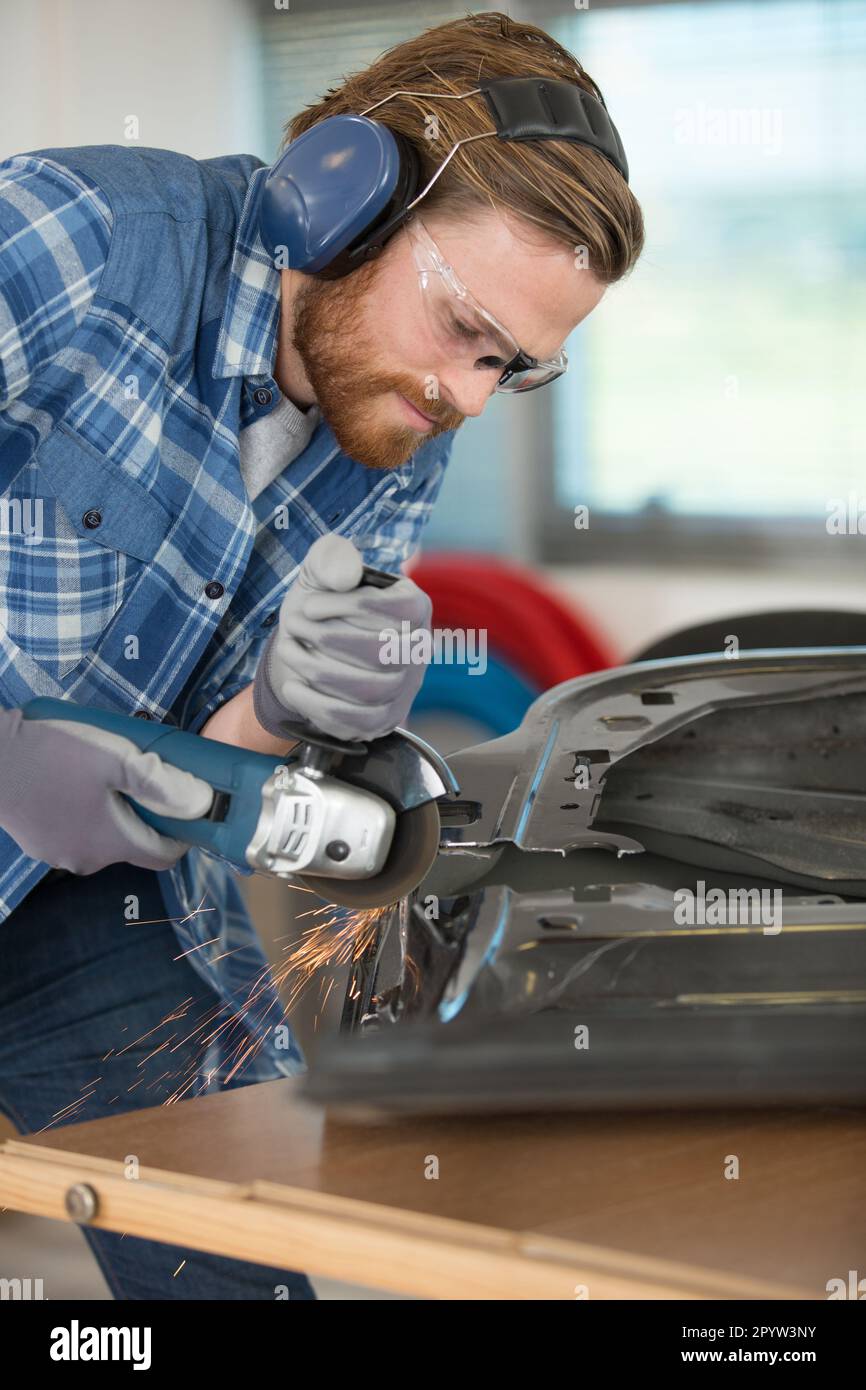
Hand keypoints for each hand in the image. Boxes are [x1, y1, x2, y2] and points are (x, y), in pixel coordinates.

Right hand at [0, 710, 213, 873]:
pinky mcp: (35, 840)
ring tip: (109, 772)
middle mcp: (87, 859)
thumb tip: (203, 804)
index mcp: (112, 844)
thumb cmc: (54, 755)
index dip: (184, 834)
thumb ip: (164, 784)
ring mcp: (57, 853)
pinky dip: (86, 810)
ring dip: (115, 810)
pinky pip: (75, 828)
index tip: (188, 806)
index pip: (164, 855)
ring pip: (103, 835)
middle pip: (133, 843)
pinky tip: (75, 779)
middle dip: (148, 814)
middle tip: (148, 776)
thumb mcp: (118, 759)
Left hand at [253, 533, 431, 741]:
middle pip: (383, 653)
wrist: (308, 650)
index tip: (310, 604)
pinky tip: (293, 686)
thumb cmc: (321, 606)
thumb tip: (345, 574)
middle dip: (328, 638)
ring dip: (318, 670)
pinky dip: (318, 706)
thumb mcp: (322, 572)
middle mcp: (417, 651)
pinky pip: (358, 723)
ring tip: (287, 650)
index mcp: (414, 607)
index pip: (400, 609)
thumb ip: (331, 558)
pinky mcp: (382, 720)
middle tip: (293, 624)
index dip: (352, 607)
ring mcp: (402, 690)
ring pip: (370, 691)